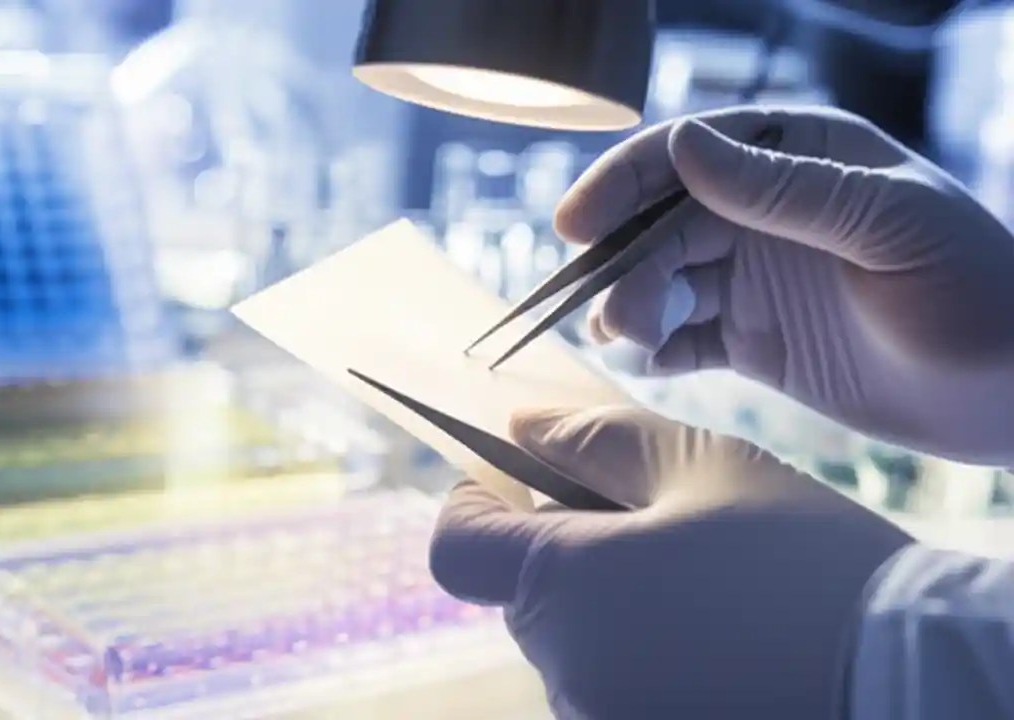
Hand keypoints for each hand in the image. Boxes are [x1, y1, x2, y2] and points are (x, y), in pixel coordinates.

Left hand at [431, 406, 911, 719]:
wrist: (902, 676)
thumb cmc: (800, 558)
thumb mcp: (701, 465)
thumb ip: (594, 440)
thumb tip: (522, 427)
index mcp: (562, 585)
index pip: (459, 546)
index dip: (475, 505)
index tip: (515, 481)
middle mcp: (564, 668)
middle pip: (522, 594)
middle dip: (565, 550)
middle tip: (654, 524)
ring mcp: (600, 717)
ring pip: (573, 643)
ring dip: (609, 606)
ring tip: (702, 586)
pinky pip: (612, 686)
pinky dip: (640, 654)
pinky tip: (712, 636)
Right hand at [556, 106, 1013, 464]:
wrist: (1012, 398)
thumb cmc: (976, 294)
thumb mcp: (885, 225)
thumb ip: (782, 188)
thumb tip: (682, 145)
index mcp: (801, 156)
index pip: (690, 154)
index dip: (624, 182)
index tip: (576, 223)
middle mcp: (765, 211)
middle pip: (662, 225)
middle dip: (628, 265)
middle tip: (618, 314)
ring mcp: (754, 276)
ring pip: (662, 282)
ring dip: (634, 307)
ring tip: (634, 338)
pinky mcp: (750, 340)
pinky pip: (681, 338)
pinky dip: (656, 349)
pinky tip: (655, 363)